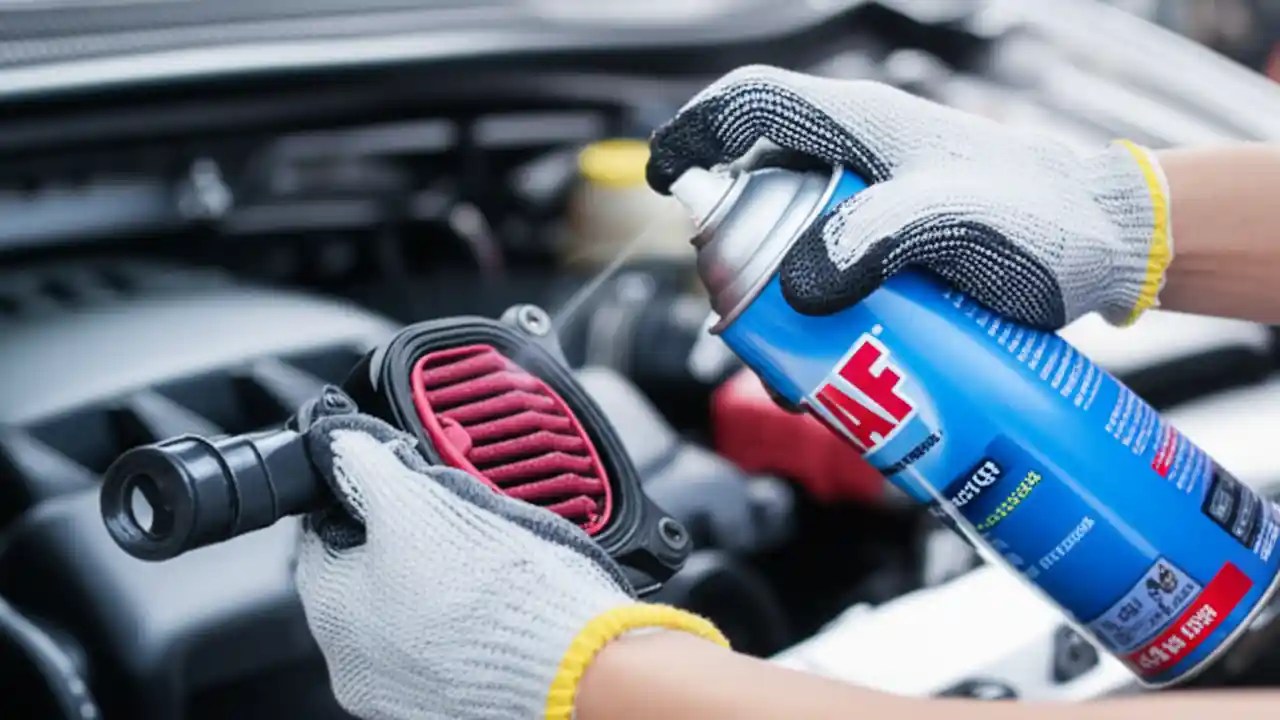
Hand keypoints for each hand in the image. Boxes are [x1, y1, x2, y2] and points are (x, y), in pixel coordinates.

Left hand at [293, 411, 725, 719]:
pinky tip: (496, 601)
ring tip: (481, 556)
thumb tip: (340, 442)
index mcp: (332, 613)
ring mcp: (402, 692)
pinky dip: (464, 623)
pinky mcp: (450, 703)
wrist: (569, 661)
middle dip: (402, 542)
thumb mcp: (416, 502)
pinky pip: (446, 647)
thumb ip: (367, 466)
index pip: (323, 539)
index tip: (388, 481)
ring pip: (408, 614)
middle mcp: (355, 664)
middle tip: (446, 514)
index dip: (358, 499)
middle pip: (367, 579)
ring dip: (434, 584)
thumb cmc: (490, 589)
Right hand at [648, 65, 1171, 328]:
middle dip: (730, 252)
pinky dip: (808, 312)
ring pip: (786, 235)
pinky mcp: (885, 244)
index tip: (661, 180)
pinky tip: (824, 358)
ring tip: (787, 357)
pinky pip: (823, 268)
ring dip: (769, 295)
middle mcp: (854, 156)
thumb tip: (798, 288)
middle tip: (739, 312)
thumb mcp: (958, 222)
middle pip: (755, 186)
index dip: (693, 133)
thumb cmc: (1045, 219)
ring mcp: (869, 201)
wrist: (1105, 247)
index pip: (750, 103)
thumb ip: (875, 240)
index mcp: (860, 123)